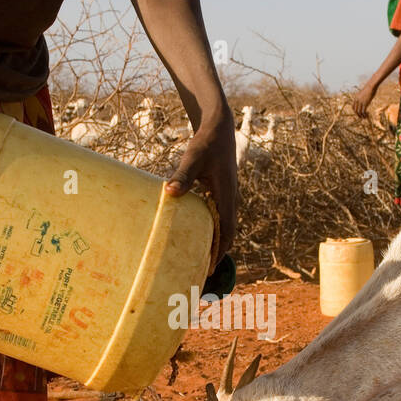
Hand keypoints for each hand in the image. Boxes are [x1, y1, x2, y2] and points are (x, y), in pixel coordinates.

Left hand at [165, 111, 237, 265]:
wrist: (219, 127)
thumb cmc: (206, 142)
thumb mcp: (193, 157)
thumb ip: (183, 175)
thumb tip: (170, 191)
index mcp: (226, 195)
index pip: (227, 231)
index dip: (219, 251)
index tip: (209, 268)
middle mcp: (230, 199)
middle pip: (227, 234)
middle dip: (217, 253)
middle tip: (202, 272)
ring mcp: (227, 196)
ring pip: (224, 226)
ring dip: (215, 243)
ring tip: (200, 259)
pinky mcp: (221, 192)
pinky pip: (219, 217)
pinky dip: (212, 230)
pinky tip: (198, 235)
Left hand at [352, 82, 378, 118]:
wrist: (370, 86)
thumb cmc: (368, 89)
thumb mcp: (363, 94)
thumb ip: (362, 98)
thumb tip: (364, 101)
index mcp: (355, 98)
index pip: (353, 107)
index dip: (355, 111)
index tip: (359, 113)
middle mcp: (357, 101)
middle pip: (355, 110)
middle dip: (358, 115)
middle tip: (362, 117)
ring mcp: (360, 102)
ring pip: (359, 112)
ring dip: (361, 116)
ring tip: (365, 117)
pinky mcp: (365, 103)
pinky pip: (363, 111)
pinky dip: (364, 115)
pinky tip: (367, 116)